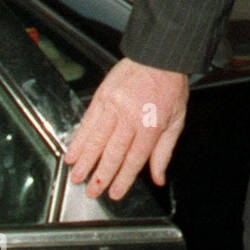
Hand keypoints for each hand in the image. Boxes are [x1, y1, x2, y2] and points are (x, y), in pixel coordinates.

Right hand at [63, 58, 188, 199]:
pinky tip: (73, 152)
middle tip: (91, 191)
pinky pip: (88, 122)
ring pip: (96, 139)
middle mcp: (131, 117)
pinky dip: (79, 139)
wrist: (159, 56)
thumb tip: (158, 178)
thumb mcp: (176, 120)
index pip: (134, 159)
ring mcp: (114, 106)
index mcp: (151, 125)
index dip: (123, 179)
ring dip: (85, 161)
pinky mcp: (102, 96)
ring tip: (77, 177)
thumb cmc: (170, 87)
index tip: (114, 193)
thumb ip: (164, 152)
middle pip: (112, 153)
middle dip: (100, 176)